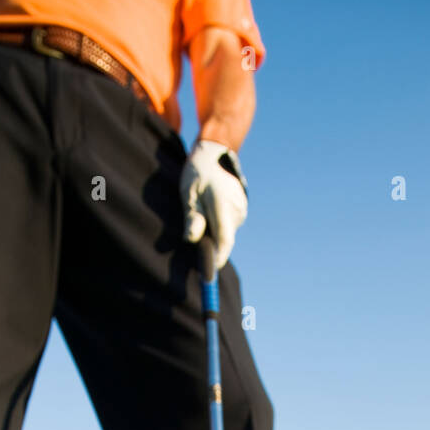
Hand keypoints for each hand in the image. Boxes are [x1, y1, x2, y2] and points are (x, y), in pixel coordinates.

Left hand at [180, 138, 247, 269]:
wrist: (214, 153)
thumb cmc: (197, 173)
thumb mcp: (188, 193)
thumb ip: (192, 217)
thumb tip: (192, 239)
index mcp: (222, 204)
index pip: (224, 240)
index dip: (218, 259)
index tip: (210, 276)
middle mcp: (236, 209)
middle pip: (224, 238)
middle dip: (211, 243)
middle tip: (198, 230)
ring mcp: (241, 209)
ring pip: (225, 232)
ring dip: (214, 230)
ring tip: (203, 210)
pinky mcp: (242, 209)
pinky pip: (228, 224)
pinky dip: (219, 223)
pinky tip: (211, 208)